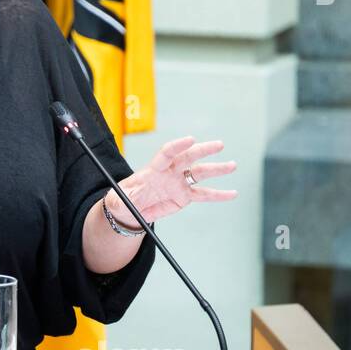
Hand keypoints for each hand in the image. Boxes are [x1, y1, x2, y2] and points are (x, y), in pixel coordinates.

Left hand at [105, 136, 236, 225]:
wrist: (131, 210)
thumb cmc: (123, 199)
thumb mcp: (118, 199)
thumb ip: (121, 199)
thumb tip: (122, 200)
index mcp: (153, 168)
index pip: (167, 153)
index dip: (178, 146)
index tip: (190, 139)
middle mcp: (169, 172)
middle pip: (188, 158)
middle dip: (203, 150)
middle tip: (218, 145)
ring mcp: (179, 183)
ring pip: (200, 173)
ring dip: (217, 169)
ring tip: (232, 165)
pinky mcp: (185, 196)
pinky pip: (204, 195)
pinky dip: (218, 195)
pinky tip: (232, 193)